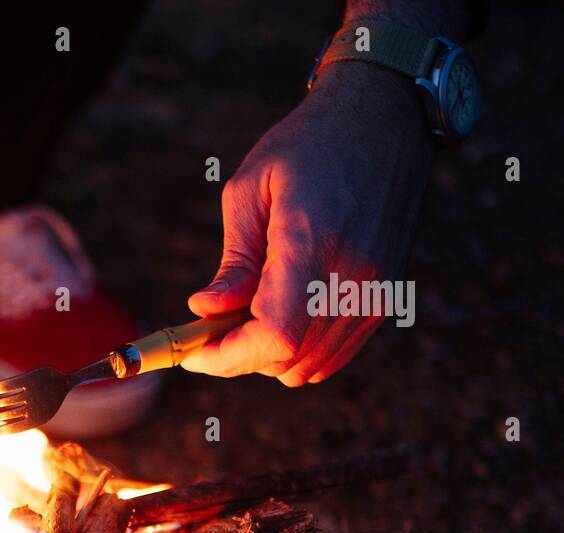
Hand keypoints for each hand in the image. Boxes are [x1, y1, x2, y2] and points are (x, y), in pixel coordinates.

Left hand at [182, 62, 433, 385]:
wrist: (384, 119)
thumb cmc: (308, 146)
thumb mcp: (250, 190)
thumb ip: (233, 262)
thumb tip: (204, 311)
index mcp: (313, 240)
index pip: (275, 334)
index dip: (228, 357)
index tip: (193, 354)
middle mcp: (354, 275)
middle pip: (288, 359)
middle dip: (238, 356)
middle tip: (207, 330)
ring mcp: (376, 290)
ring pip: (309, 367)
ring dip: (267, 355)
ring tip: (240, 317)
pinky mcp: (385, 297)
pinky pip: (333, 355)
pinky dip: (297, 351)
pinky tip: (274, 316)